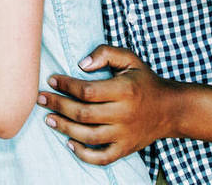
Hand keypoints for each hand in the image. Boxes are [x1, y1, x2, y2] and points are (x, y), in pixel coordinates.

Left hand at [37, 45, 175, 165]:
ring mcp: (125, 134)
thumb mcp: (130, 59)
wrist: (171, 109)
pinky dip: (83, 154)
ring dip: (64, 128)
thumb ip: (105, 54)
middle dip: (58, 106)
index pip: (87, 90)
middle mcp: (124, 114)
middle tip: (41, 99)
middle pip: (83, 114)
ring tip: (48, 118)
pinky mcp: (126, 149)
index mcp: (124, 90)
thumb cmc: (144, 81)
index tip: (51, 80)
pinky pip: (102, 158)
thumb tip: (81, 65)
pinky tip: (69, 142)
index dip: (66, 85)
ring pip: (88, 136)